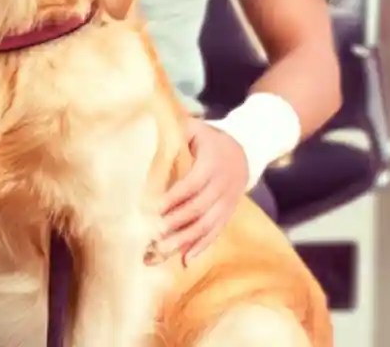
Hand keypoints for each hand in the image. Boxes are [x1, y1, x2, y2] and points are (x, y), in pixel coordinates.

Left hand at [149, 118, 247, 266]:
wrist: (246, 148)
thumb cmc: (207, 137)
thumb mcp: (194, 128)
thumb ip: (174, 131)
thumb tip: (144, 130)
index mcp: (212, 162)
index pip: (192, 183)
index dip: (174, 197)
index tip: (153, 208)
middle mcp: (223, 184)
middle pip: (198, 209)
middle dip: (175, 224)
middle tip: (151, 236)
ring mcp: (228, 201)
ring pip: (207, 225)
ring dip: (184, 241)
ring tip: (160, 252)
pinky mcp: (229, 212)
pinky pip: (216, 232)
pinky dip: (201, 246)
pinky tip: (185, 260)